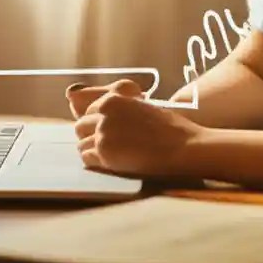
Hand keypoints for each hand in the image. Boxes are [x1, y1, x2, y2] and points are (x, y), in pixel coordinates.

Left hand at [66, 79, 204, 176]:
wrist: (183, 146)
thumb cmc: (171, 129)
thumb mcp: (143, 108)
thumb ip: (122, 112)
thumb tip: (108, 122)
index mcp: (113, 99)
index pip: (89, 110)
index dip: (96, 122)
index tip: (104, 131)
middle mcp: (103, 114)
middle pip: (80, 126)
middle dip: (90, 135)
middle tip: (105, 145)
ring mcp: (102, 134)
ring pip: (81, 144)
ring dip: (91, 150)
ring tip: (108, 156)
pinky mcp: (104, 153)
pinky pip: (87, 158)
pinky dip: (95, 162)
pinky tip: (109, 163)